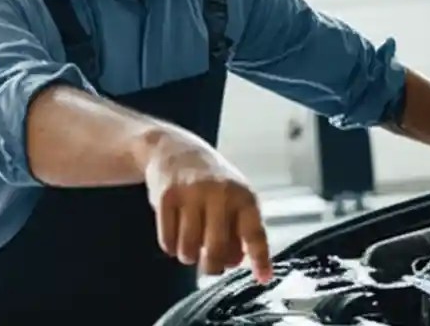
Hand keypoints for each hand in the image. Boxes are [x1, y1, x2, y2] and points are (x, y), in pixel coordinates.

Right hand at [141, 127, 272, 283]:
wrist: (174, 150)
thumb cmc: (210, 184)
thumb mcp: (234, 199)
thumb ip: (239, 230)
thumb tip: (234, 263)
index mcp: (243, 196)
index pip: (254, 233)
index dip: (260, 258)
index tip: (263, 278)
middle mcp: (220, 192)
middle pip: (217, 250)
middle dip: (212, 266)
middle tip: (210, 265)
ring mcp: (191, 193)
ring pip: (188, 249)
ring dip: (188, 256)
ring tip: (190, 244)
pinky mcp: (166, 196)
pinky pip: (167, 241)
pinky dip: (170, 246)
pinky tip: (175, 233)